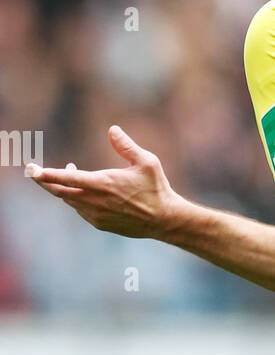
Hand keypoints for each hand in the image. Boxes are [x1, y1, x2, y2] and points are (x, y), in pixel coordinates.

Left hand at [26, 125, 182, 239]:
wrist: (164, 220)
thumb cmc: (156, 188)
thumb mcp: (147, 161)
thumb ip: (126, 146)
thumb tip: (112, 130)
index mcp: (103, 183)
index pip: (66, 179)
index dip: (46, 174)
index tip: (31, 170)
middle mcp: (95, 201)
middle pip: (59, 192)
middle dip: (46, 181)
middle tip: (35, 171)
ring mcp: (96, 215)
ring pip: (69, 201)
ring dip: (65, 188)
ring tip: (72, 173)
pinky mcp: (100, 224)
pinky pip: (80, 210)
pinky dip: (76, 199)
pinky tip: (84, 192)